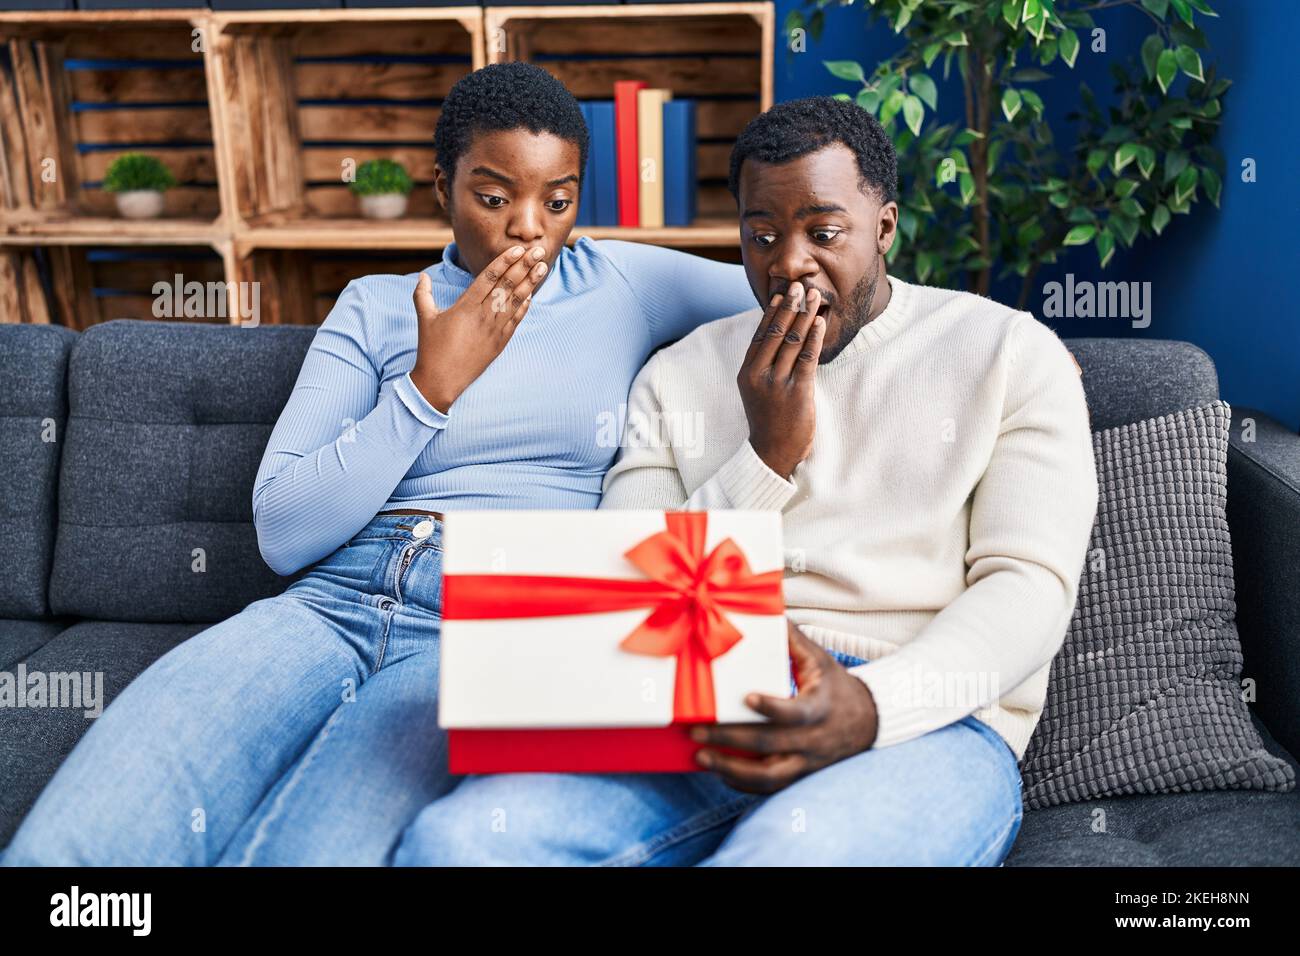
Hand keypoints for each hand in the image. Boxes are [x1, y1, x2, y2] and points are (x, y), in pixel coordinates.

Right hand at [408, 244, 548, 412]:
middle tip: (538, 250)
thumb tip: (422, 276)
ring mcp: (494, 330)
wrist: (442, 380)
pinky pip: (516, 320)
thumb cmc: (431, 349)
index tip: (518, 249)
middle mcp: (483, 315)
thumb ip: (422, 294)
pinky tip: (531, 294)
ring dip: (531, 282)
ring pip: (516, 300)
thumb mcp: (425, 318)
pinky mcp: (500, 343)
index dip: (505, 261)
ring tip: (543, 267)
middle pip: (508, 285)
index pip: (490, 277)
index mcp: (465, 306)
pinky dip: (524, 306)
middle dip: (524, 266)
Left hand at [688, 619, 877, 794]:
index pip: (795, 712)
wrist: (868, 722)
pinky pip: (770, 787)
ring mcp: (806, 761)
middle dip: (730, 738)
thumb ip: (793, 639)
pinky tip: (720, 772)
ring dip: (732, 769)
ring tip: (701, 757)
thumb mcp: (820, 660)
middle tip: (696, 731)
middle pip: (770, 743)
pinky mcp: (799, 774)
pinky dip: (744, 782)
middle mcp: (813, 739)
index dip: (772, 707)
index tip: (746, 697)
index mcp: (819, 707)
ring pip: (768, 775)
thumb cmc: (835, 686)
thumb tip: (766, 611)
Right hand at [738, 281, 824, 478]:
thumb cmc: (768, 420)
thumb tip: (775, 338)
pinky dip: (814, 337)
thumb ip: (762, 366)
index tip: (782, 293)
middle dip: (790, 306)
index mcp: (747, 372)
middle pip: (776, 332)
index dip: (772, 312)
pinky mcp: (797, 393)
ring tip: (815, 297)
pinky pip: (807, 359)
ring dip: (805, 315)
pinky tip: (820, 322)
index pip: (761, 334)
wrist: (772, 453)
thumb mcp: (756, 390)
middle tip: (801, 285)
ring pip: (792, 341)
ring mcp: (777, 384)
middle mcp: (758, 375)